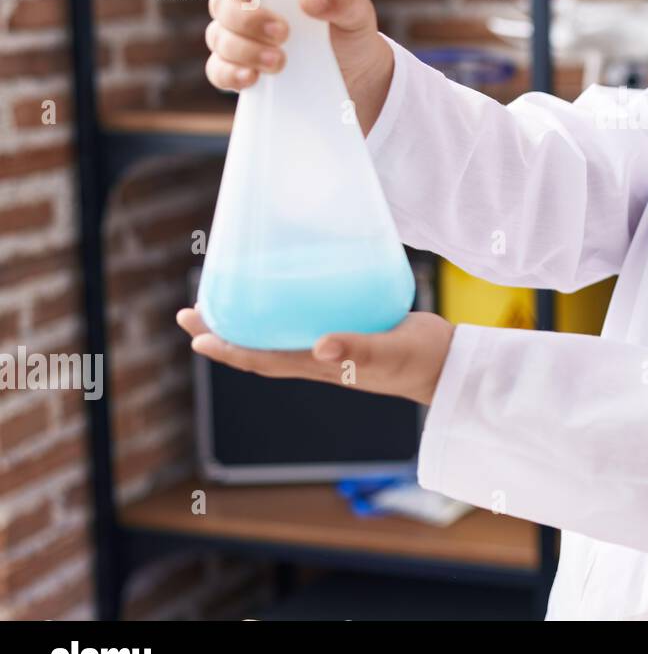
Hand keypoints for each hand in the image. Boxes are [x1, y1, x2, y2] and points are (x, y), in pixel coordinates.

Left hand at [176, 308, 454, 405]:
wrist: (451, 363)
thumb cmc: (422, 360)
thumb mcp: (390, 352)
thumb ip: (358, 349)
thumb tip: (319, 347)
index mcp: (323, 366)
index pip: (263, 359)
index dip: (228, 349)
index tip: (196, 334)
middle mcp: (320, 358)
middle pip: (260, 347)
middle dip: (223, 331)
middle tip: (190, 310)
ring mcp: (332, 347)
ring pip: (278, 333)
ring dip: (247, 320)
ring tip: (224, 298)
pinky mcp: (349, 329)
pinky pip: (306, 320)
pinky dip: (284, 308)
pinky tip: (286, 287)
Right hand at [202, 0, 394, 133]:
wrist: (356, 74)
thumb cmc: (347, 29)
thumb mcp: (355, 10)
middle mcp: (242, 5)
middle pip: (221, 2)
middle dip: (247, 18)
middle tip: (283, 32)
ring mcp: (237, 38)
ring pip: (219, 38)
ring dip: (246, 49)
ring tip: (280, 61)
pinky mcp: (239, 70)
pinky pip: (219, 71)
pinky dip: (232, 74)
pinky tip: (253, 77)